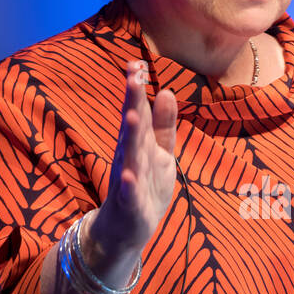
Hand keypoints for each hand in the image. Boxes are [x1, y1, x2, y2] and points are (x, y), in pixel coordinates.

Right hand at [90, 60, 177, 257]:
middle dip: (132, 102)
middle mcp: (129, 156)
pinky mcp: (129, 204)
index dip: (136, 90)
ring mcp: (127, 179)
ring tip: (133, 116)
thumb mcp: (160, 153)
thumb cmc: (145, 187)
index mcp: (138, 143)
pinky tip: (128, 174)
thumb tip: (167, 91)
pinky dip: (129, 184)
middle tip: (132, 76)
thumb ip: (164, 125)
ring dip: (130, 136)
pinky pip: (128, 192)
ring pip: (129, 155)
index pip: (137, 111)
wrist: (127, 229)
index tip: (135, 63)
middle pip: (132, 126)